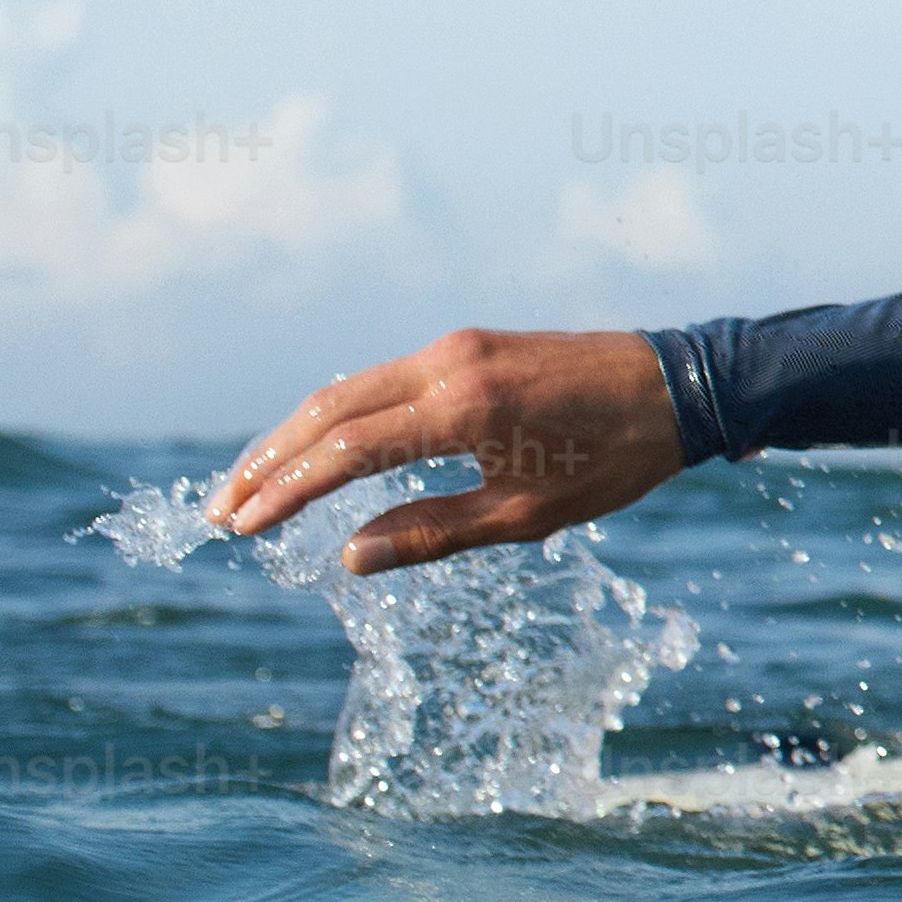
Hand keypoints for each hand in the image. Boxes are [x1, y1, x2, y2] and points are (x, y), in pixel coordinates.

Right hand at [216, 328, 686, 573]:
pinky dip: (338, 415)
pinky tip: (316, 450)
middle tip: (221, 512)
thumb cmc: (615, 459)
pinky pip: (383, 379)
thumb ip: (435, 532)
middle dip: (270, 461)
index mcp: (465, 408)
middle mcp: (449, 364)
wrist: (680, 386)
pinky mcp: (469, 344)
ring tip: (252, 486)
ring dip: (295, 435)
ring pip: (350, 389)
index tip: (243, 530)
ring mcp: (457, 347)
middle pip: (329, 409)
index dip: (288, 492)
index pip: (347, 450)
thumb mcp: (530, 514)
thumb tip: (350, 556)